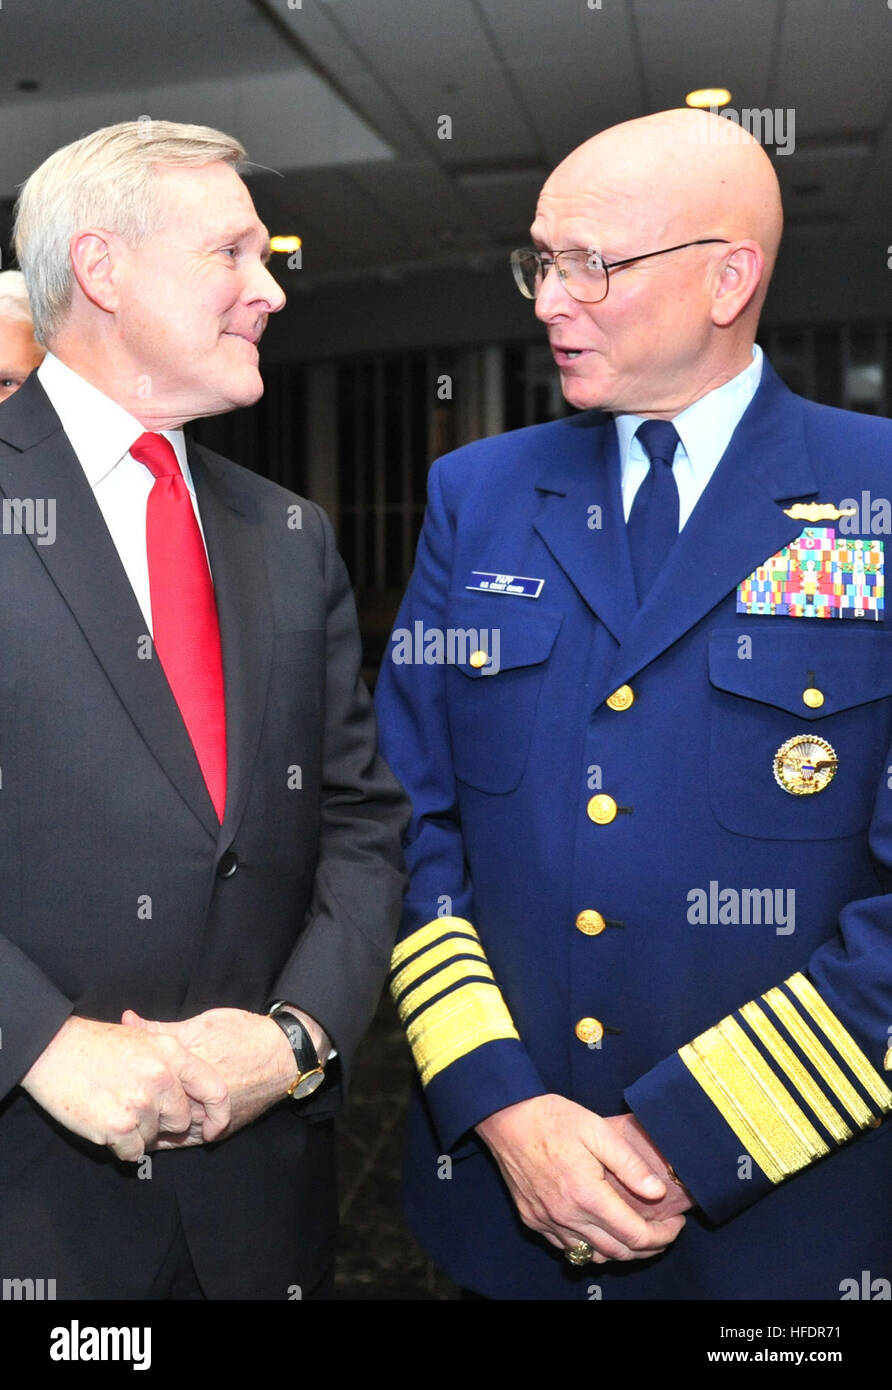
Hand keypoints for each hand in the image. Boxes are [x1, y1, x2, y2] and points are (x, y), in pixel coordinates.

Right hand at [20, 1016, 230, 1161]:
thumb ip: (172, 1061)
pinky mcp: (117, 1126)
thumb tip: (198, 1090)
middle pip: (181, 1120)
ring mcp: (139, 1103)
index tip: (214, 1127)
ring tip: (116, 1106)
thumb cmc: (98, 1046)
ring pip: (155, 1137)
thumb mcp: (143, 1039)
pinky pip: (134, 1152)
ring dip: (138, 1131)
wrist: (52, 1051)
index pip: (214, 1088)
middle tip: (137, 1106)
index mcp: (171, 1052)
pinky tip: (106, 1122)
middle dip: (163, 1121)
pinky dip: (121, 1146)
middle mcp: (160, 1077)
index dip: (219, 1112)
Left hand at [121, 1007, 298, 1144]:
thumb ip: (161, 1030)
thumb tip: (127, 1020)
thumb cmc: (244, 1033)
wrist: (285, 1053)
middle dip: (134, 1113)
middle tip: (110, 1111)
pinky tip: (156, 1137)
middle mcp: (198, 1098)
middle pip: (155, 1114)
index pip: (147, 1085)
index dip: (125, 1088)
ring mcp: (212, 1116)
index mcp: (189, 1070)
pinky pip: (190, 1141)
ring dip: (150, 1130)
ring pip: (170, 1133)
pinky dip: (171, 1140)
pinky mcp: (224, 1126)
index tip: (106, 1087)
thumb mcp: (201, 1024)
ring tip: (128, 1126)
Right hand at [476, 1094, 686, 1262]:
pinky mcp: (532, 1220)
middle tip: (663, 1231)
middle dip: (648, 1248)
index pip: (635, 1235)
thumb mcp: (597, 1130)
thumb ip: (629, 1163)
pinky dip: (589, 1247)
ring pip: (592, 1256)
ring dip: (620, 1252)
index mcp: (587, 1195)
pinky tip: (598, 1229)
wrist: (504, 1118)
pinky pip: (567, 1248)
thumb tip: (657, 1191)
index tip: (676, 1223)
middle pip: (618, 1252)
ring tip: (635, 1232)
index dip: (662, 1235)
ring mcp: (547, 1222)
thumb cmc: (552, 1119)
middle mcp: (567, 1216)